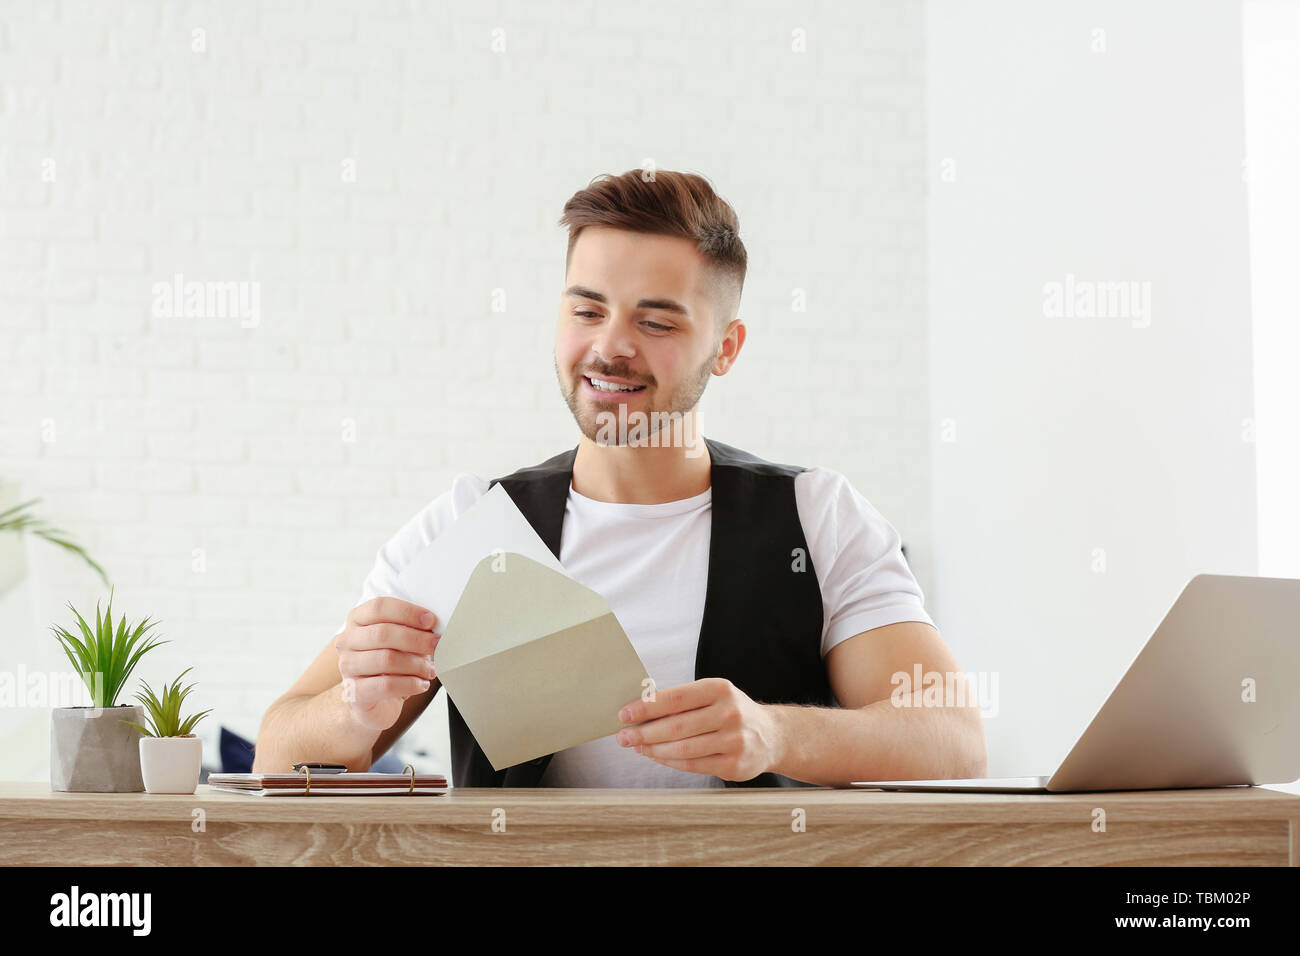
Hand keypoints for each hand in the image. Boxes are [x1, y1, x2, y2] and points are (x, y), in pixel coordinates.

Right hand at [334, 597, 438, 731]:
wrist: (374, 701)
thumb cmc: (390, 665)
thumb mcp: (399, 641)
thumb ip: (411, 629)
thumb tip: (434, 627)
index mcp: (357, 620)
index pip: (379, 608)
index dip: (407, 612)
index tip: (430, 621)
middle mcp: (347, 641)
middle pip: (382, 633)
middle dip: (416, 639)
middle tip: (436, 645)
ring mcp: (347, 667)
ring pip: (386, 659)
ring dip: (416, 664)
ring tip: (430, 670)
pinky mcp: (354, 693)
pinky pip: (386, 685)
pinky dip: (410, 684)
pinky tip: (421, 684)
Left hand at [615, 678, 782, 781]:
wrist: (771, 736)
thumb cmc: (731, 713)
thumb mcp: (712, 696)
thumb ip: (680, 702)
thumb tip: (639, 712)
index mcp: (719, 689)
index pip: (675, 698)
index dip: (646, 707)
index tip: (624, 714)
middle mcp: (729, 713)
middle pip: (676, 726)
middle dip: (644, 733)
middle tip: (623, 737)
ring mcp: (734, 740)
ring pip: (683, 748)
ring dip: (654, 749)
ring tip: (638, 747)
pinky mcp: (734, 764)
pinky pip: (693, 765)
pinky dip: (669, 761)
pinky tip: (657, 756)